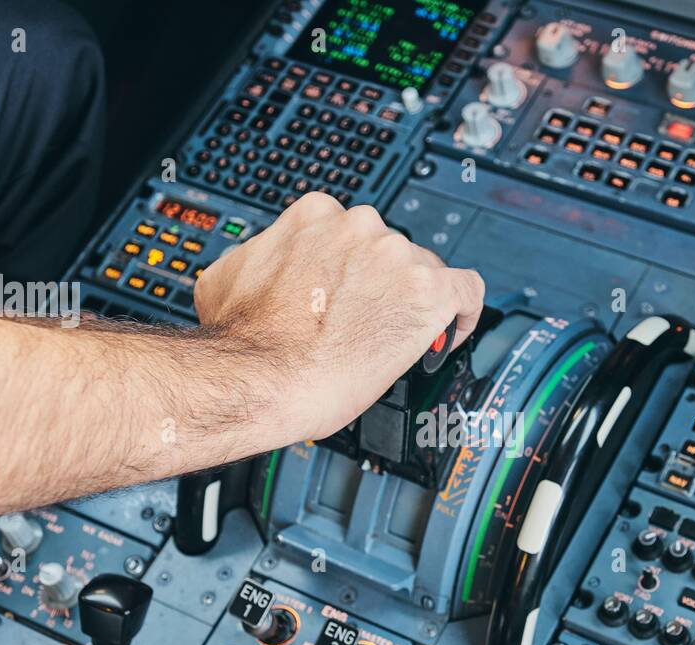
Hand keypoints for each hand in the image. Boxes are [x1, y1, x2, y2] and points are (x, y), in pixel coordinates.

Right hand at [192, 192, 484, 442]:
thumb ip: (257, 258)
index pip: (353, 232)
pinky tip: (449, 333)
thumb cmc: (243, 340)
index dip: (355, 267)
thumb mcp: (226, 277)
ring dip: (414, 302)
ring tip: (398, 337)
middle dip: (383, 285)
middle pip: (392, 250)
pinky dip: (463, 313)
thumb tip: (258, 265)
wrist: (260, 378)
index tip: (351, 292)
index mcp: (316, 215)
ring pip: (425, 272)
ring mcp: (397, 258)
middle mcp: (361, 227)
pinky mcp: (429, 294)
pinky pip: (468, 291)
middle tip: (370, 322)